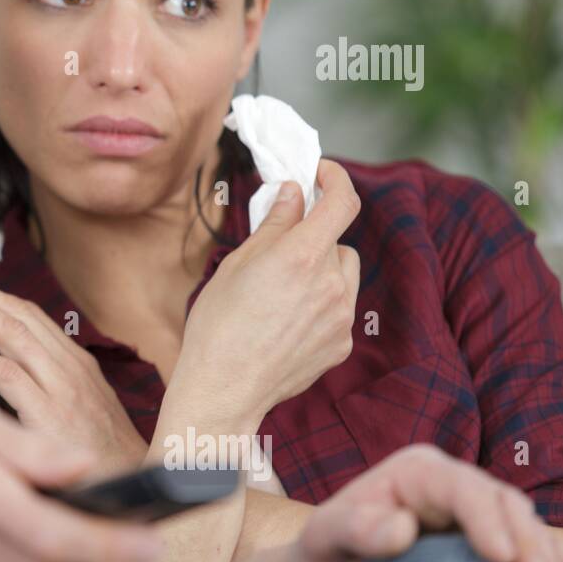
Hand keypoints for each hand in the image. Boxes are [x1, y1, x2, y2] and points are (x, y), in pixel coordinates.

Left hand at [0, 267, 147, 477]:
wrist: (134, 492)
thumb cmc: (100, 460)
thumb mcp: (77, 412)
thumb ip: (44, 387)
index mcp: (75, 362)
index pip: (27, 313)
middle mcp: (70, 366)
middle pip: (16, 312)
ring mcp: (62, 388)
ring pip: (10, 332)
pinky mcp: (50, 415)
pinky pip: (6, 375)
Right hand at [168, 159, 361, 433]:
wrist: (224, 387)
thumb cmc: (218, 324)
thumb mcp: (237, 264)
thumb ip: (274, 225)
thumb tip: (294, 194)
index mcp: (302, 256)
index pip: (342, 202)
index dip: (336, 180)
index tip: (321, 174)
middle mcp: (332, 283)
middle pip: (339, 244)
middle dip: (315, 242)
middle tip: (279, 257)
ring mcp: (342, 317)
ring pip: (344, 277)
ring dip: (322, 274)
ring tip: (281, 297)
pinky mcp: (342, 344)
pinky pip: (340, 310)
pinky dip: (320, 308)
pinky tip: (285, 326)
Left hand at [273, 445, 562, 561]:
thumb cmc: (326, 549)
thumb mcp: (325, 536)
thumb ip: (354, 527)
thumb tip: (402, 526)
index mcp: (416, 471)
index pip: (460, 487)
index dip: (485, 519)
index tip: (501, 558)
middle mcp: (452, 486)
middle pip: (502, 505)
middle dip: (528, 544)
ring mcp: (474, 515)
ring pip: (523, 527)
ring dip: (546, 559)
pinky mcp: (485, 543)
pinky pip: (526, 550)